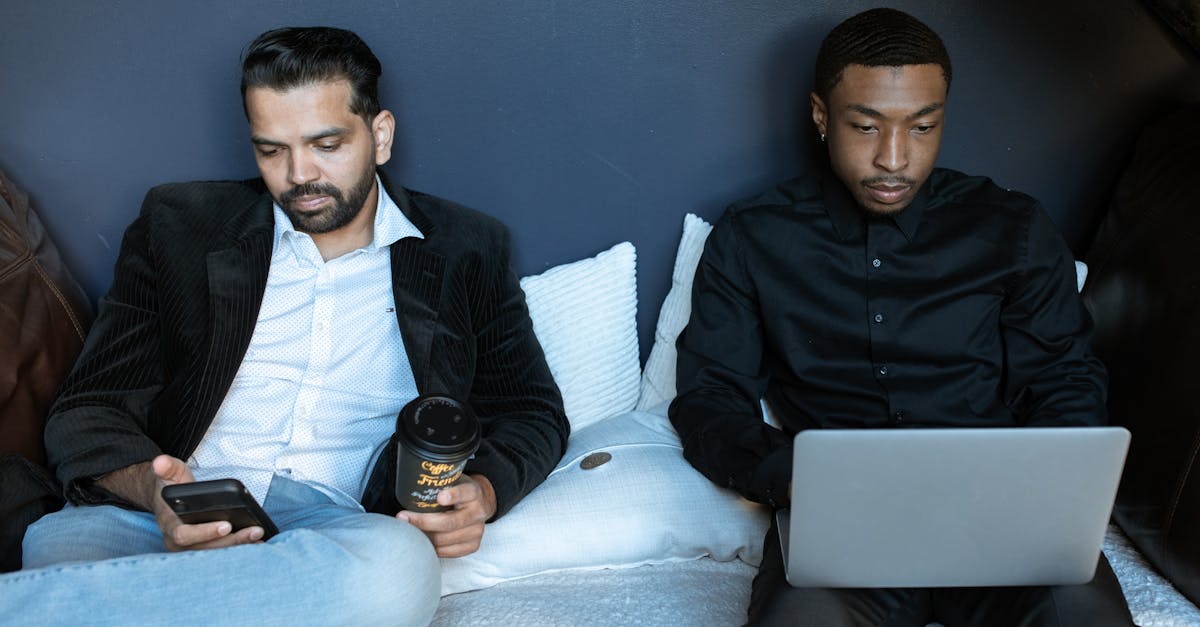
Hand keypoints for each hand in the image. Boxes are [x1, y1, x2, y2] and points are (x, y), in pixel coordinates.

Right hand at [150, 455, 265, 551]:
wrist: (168, 500)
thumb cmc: (173, 488)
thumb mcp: (170, 474)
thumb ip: (167, 468)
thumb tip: (160, 462)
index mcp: (169, 525)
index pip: (184, 535)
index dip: (205, 532)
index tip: (226, 525)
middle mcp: (177, 543)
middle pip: (206, 548)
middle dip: (231, 540)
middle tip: (254, 530)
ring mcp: (190, 549)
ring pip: (215, 552)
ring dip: (239, 545)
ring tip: (259, 536)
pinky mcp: (203, 550)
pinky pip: (221, 552)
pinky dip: (239, 548)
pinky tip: (257, 542)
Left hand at [396, 473, 496, 557]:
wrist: (480, 504)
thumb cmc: (460, 492)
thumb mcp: (453, 481)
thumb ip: (439, 485)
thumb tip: (411, 486)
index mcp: (474, 492)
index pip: (465, 493)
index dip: (453, 495)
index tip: (439, 497)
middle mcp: (478, 512)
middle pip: (449, 522)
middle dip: (423, 521)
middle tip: (403, 518)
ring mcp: (476, 531)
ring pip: (444, 540)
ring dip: (423, 536)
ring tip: (409, 529)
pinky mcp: (473, 545)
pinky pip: (447, 552)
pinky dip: (432, 547)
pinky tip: (423, 539)